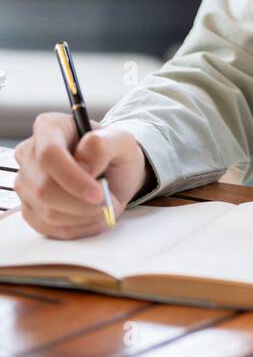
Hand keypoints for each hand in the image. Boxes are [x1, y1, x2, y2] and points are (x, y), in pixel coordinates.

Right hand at [13, 113, 148, 238]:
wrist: (114, 173)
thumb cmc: (114, 152)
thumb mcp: (121, 140)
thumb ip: (103, 145)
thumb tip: (84, 162)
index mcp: (49, 127)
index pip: (49, 154)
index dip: (72, 178)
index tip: (98, 193)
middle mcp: (30, 154)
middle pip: (44, 188)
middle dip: (81, 203)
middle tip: (110, 202)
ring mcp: (27, 183)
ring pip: (47, 211)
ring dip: (83, 217)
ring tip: (105, 207)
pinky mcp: (30, 208)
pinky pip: (49, 228)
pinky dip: (77, 228)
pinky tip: (93, 217)